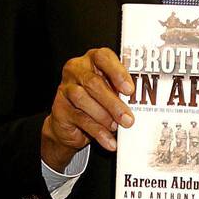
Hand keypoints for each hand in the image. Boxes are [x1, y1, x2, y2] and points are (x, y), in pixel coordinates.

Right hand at [42, 47, 134, 172]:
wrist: (71, 125)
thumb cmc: (96, 102)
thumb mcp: (111, 93)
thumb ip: (121, 92)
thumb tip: (139, 104)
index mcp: (92, 60)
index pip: (103, 58)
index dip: (117, 72)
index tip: (130, 90)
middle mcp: (76, 70)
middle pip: (93, 83)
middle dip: (113, 103)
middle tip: (128, 119)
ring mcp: (65, 88)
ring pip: (83, 99)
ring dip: (104, 116)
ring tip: (117, 128)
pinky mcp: (59, 108)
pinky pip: (80, 119)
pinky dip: (98, 132)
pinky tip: (109, 140)